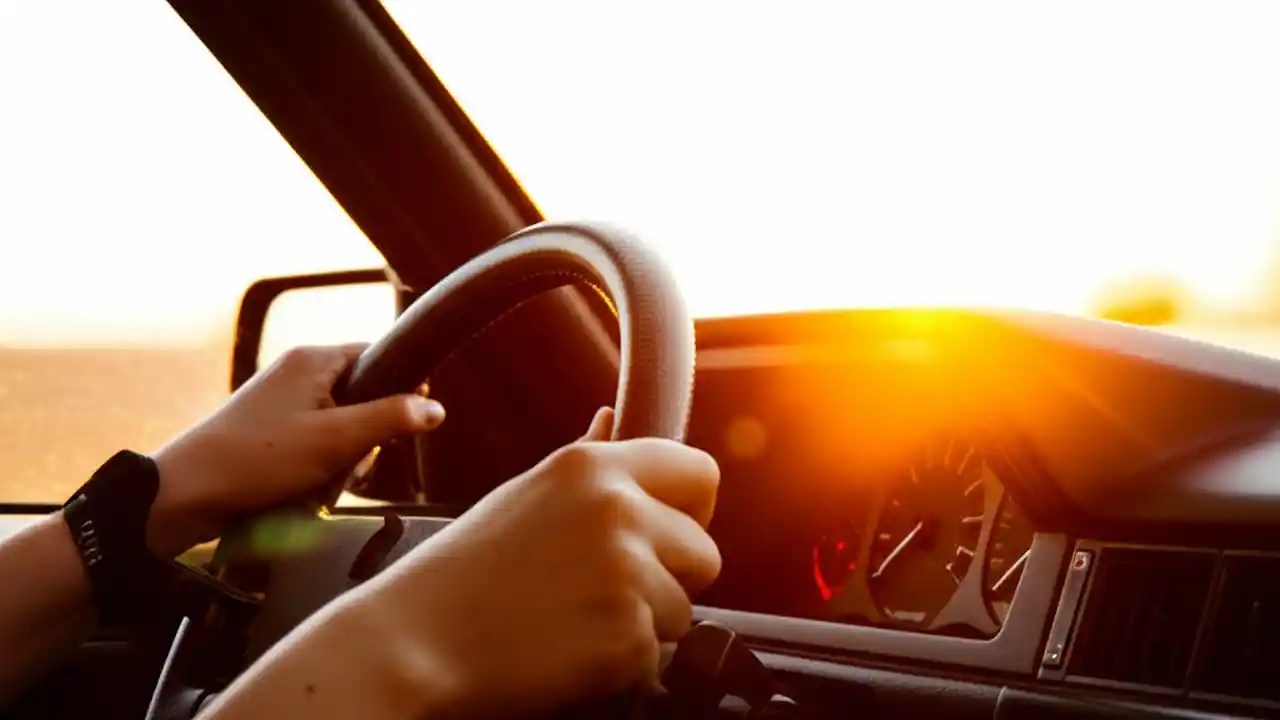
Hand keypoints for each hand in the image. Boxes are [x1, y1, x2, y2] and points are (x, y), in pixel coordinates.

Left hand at [146, 344, 444, 557]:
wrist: (186, 495)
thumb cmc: (260, 459)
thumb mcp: (337, 440)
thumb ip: (391, 419)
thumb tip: (437, 409)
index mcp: (313, 359)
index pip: (378, 356)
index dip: (402, 389)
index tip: (408, 425)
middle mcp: (298, 374)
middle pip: (363, 398)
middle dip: (366, 438)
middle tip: (351, 464)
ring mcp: (282, 405)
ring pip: (341, 429)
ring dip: (342, 462)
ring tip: (321, 484)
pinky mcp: (270, 434)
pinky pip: (315, 447)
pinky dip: (318, 471)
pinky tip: (305, 493)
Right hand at [357, 407, 720, 718]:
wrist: (412, 644)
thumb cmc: (460, 575)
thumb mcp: (526, 494)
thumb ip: (587, 458)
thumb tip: (612, 418)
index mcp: (593, 468)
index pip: (701, 472)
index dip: (691, 511)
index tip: (665, 534)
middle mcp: (618, 511)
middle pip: (704, 552)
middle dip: (670, 580)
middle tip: (604, 594)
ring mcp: (626, 575)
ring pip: (685, 611)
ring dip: (645, 627)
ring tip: (574, 622)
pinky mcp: (627, 639)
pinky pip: (658, 659)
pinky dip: (624, 669)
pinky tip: (570, 653)